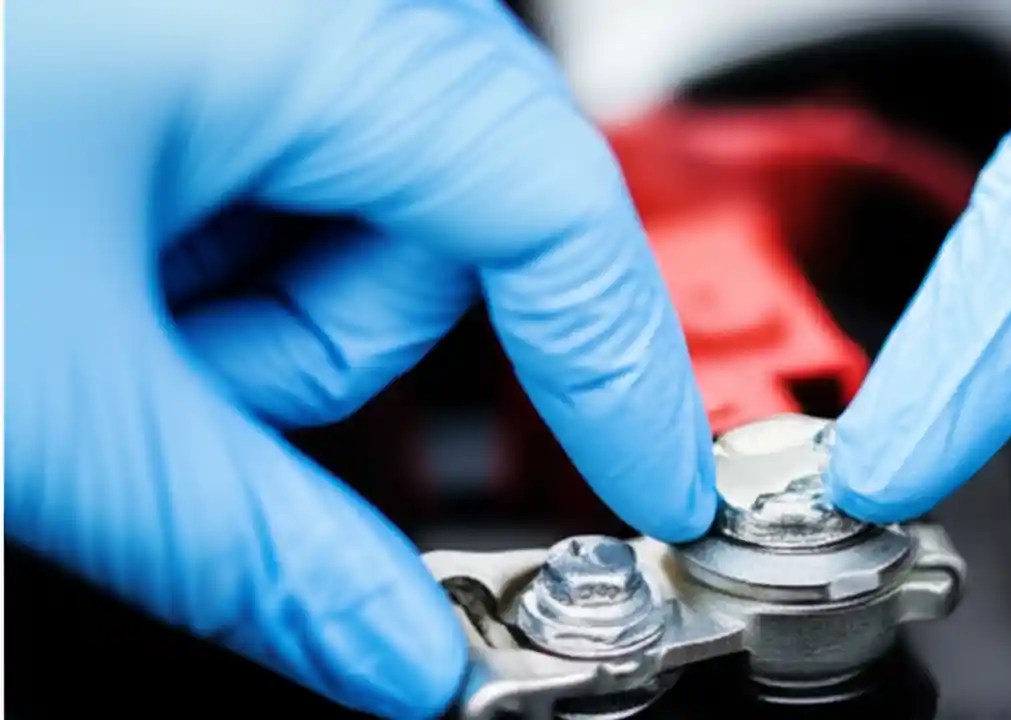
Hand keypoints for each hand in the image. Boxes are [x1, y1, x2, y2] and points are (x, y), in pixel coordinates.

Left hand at [6, 2, 716, 716]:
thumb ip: (244, 543)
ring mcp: (262, 7)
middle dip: (317, 355)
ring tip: (84, 301)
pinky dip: (201, 246)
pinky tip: (83, 240)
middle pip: (438, 233)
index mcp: (321, 22)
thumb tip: (391, 657)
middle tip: (174, 398)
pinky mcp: (207, 28)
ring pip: (344, 216)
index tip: (662, 489)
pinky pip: (273, 167)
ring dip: (239, 307)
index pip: (558, 215)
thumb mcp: (44, 382)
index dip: (626, 373)